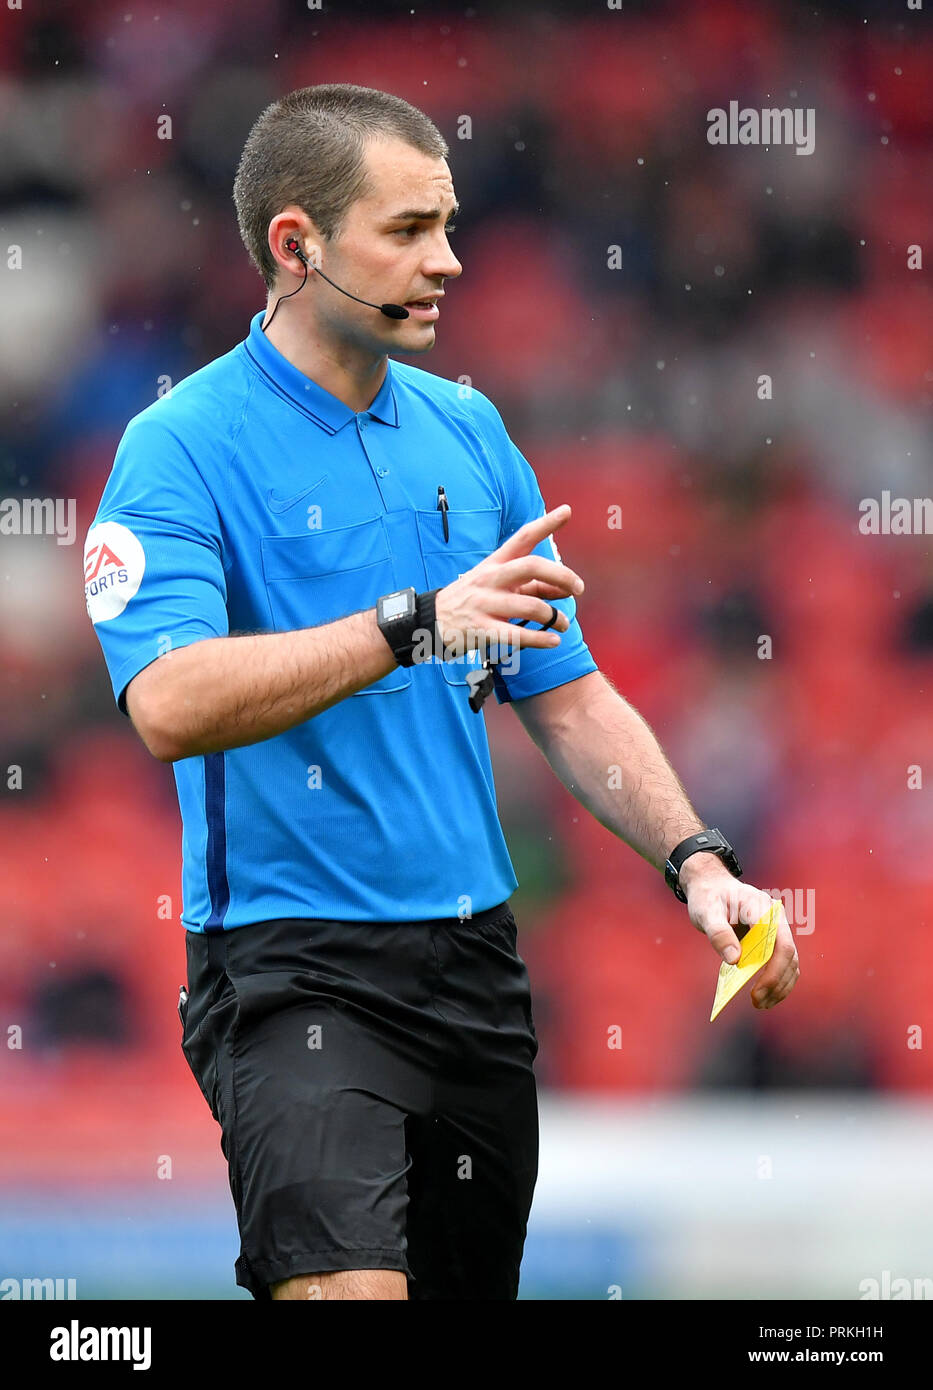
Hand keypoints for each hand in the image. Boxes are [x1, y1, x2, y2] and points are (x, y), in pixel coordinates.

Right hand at [434, 504, 584, 659]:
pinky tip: (553, 641)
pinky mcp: (481, 630)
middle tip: (578, 588)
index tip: (567, 511)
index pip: (522, 537)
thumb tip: (566, 588)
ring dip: (555, 616)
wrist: (431, 620)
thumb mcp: (497, 584)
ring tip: (563, 624)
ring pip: (529, 606)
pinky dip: (541, 639)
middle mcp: (490, 579)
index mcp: (495, 563)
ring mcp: (485, 604)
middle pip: (531, 567)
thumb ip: (530, 585)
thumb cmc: (473, 600)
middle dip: (561, 576)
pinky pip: (516, 635)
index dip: (546, 524)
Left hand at [679, 856, 799, 1009]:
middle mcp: (776, 918)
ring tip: (760, 1004)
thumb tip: (735, 960)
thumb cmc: (708, 897)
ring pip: (791, 962)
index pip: (779, 943)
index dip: (773, 971)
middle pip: (789, 955)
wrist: (711, 885)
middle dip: (776, 983)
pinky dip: (777, 980)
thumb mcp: (705, 912)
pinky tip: (762, 995)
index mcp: (762, 908)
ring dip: (780, 986)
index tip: (756, 990)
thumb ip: (718, 933)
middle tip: (757, 1003)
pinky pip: (783, 963)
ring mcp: (777, 928)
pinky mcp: (773, 939)